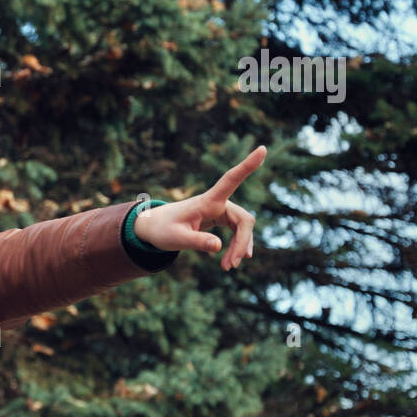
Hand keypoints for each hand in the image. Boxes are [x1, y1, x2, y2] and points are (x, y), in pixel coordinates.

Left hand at [133, 146, 265, 270]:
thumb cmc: (162, 230)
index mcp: (207, 201)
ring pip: (243, 228)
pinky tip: (231, 260)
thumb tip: (218, 247)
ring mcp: (220, 210)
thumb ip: (196, 242)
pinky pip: (237, 231)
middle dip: (241, 243)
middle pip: (243, 220)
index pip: (230, 179)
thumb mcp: (176, 238)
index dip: (247, 165)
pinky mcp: (220, 219)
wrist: (154, 228)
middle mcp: (217, 203)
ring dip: (239, 248)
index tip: (262, 149)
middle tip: (231, 266)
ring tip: (228, 268)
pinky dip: (236, 247)